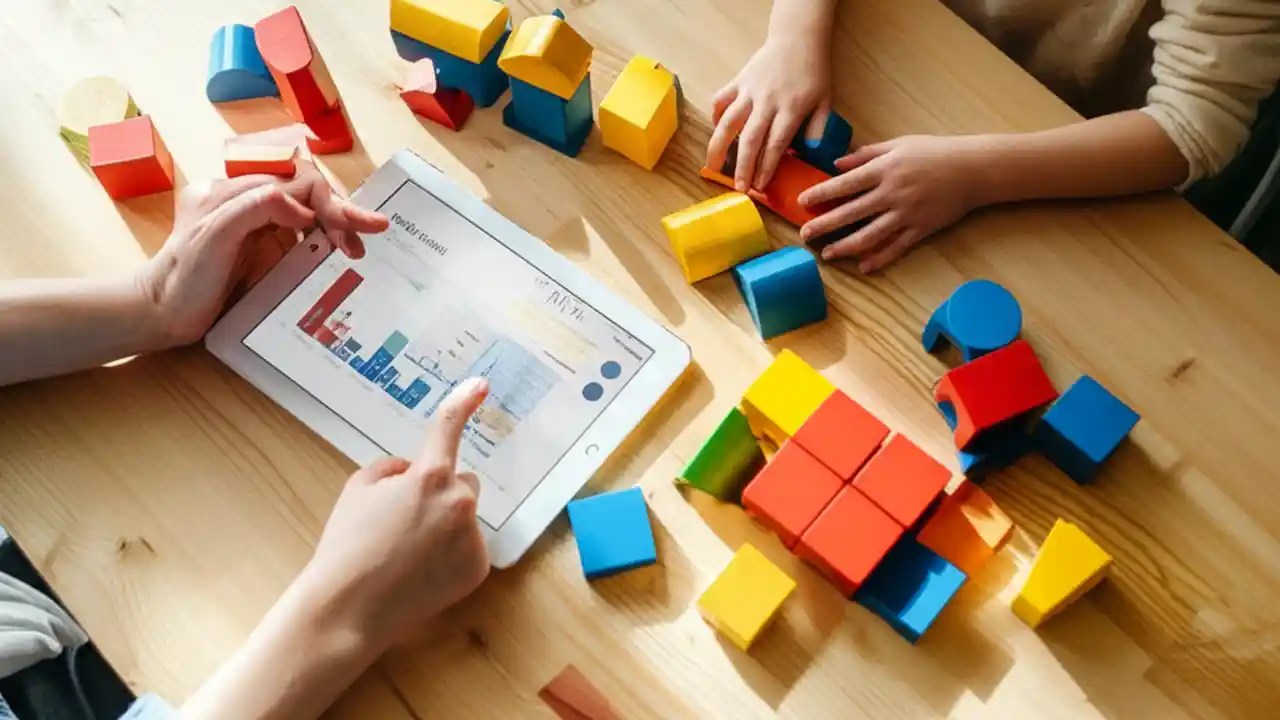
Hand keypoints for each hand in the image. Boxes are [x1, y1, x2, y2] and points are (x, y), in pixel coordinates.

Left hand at [136, 160, 388, 346]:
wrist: (158, 315)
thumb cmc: (183, 279)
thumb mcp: (215, 234)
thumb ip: (258, 207)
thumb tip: (305, 211)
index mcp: (234, 191)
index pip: (298, 184)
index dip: (330, 205)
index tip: (350, 235)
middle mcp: (245, 202)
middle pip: (306, 194)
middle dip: (341, 213)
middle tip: (368, 239)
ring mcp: (252, 225)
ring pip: (306, 212)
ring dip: (336, 226)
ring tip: (355, 251)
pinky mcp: (256, 249)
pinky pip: (297, 235)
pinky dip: (322, 240)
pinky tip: (335, 255)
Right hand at [297, 378, 491, 650]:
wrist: (349, 609)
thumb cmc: (347, 545)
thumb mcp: (357, 489)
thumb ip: (393, 469)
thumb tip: (412, 471)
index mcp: (429, 477)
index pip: (448, 428)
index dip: (463, 403)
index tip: (481, 385)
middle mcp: (459, 503)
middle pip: (462, 482)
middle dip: (441, 491)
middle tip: (405, 517)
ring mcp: (472, 538)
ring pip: (464, 517)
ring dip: (446, 523)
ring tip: (407, 551)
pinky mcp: (478, 568)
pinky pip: (469, 547)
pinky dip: (451, 554)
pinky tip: (420, 570)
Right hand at [707, 34, 830, 191]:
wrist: (797, 38)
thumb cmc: (813, 72)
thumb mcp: (825, 101)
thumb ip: (817, 128)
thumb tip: (806, 154)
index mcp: (791, 109)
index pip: (775, 144)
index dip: (766, 167)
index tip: (759, 186)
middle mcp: (767, 102)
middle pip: (750, 139)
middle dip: (742, 166)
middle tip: (738, 188)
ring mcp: (749, 91)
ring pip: (728, 122)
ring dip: (719, 147)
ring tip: (713, 166)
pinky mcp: (738, 81)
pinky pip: (721, 100)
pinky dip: (715, 116)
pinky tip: (715, 130)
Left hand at [799, 135, 983, 272]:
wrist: (973, 169)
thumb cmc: (934, 152)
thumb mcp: (898, 144)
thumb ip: (866, 155)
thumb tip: (836, 164)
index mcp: (884, 169)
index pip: (844, 184)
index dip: (821, 194)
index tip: (802, 203)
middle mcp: (892, 193)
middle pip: (850, 213)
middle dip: (824, 225)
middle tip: (804, 235)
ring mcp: (906, 214)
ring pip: (869, 235)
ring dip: (845, 247)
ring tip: (827, 254)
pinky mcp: (921, 229)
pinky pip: (896, 247)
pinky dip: (879, 258)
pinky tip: (863, 266)